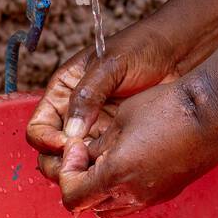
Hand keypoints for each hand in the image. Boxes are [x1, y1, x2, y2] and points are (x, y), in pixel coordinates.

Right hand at [26, 17, 185, 182]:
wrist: (178, 52)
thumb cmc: (142, 47)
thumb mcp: (110, 65)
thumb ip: (88, 95)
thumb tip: (71, 133)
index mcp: (64, 91)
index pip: (39, 127)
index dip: (45, 140)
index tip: (66, 145)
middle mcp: (75, 114)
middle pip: (52, 152)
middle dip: (61, 163)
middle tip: (81, 165)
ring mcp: (96, 129)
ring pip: (77, 162)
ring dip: (83, 170)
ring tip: (101, 168)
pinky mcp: (118, 139)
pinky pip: (102, 162)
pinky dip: (104, 170)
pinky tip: (117, 166)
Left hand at [56, 68, 217, 217]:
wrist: (212, 113)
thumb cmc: (166, 107)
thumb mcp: (121, 119)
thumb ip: (98, 143)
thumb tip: (84, 155)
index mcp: (116, 175)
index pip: (72, 196)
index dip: (67, 172)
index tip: (76, 147)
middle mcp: (132, 195)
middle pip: (89, 205)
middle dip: (80, 181)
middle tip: (85, 153)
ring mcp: (151, 198)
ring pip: (111, 208)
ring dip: (100, 188)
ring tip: (106, 157)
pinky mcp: (166, 193)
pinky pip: (133, 202)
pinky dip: (122, 189)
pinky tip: (130, 159)